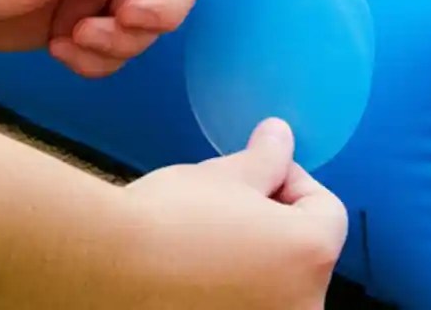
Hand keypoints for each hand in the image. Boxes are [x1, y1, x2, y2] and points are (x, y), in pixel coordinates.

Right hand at [127, 118, 347, 309]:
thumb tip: (281, 138)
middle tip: (227, 207)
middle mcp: (302, 305)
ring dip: (253, 263)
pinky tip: (192, 277)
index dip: (291, 182)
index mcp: (311, 255)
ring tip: (203, 242)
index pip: (327, 210)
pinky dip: (229, 295)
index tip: (257, 174)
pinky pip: (245, 308)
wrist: (104, 267)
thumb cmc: (166, 220)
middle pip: (303, 253)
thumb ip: (267, 159)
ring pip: (274, 286)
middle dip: (273, 226)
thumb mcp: (225, 174)